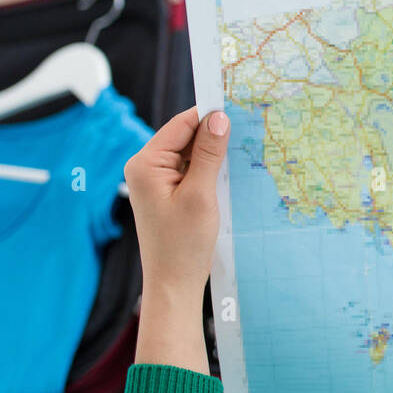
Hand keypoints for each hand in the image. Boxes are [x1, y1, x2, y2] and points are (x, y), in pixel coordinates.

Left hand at [122, 106, 229, 373]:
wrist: (173, 284)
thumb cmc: (184, 244)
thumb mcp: (202, 194)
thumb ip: (209, 153)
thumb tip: (219, 117)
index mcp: (145, 163)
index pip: (182, 124)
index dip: (210, 115)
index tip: (241, 107)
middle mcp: (145, 166)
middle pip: (186, 135)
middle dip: (214, 136)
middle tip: (248, 134)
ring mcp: (154, 179)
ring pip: (190, 152)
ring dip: (213, 154)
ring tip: (239, 160)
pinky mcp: (166, 191)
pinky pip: (190, 169)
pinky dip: (209, 169)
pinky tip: (227, 176)